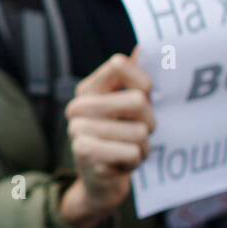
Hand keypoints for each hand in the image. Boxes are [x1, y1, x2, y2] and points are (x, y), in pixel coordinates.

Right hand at [61, 48, 155, 227]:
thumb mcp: (129, 106)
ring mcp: (78, 129)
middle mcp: (77, 106)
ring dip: (143, 147)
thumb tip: (145, 45)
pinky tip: (121, 164)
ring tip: (129, 150)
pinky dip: (135, 161)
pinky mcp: (85, 153)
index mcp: (88, 89)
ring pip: (139, 132)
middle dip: (149, 122)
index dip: (143, 81)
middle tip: (140, 133)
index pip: (119, 64)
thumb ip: (135, 77)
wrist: (100, 183)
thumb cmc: (120, 138)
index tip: (146, 96)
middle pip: (137, 100)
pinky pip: (133, 152)